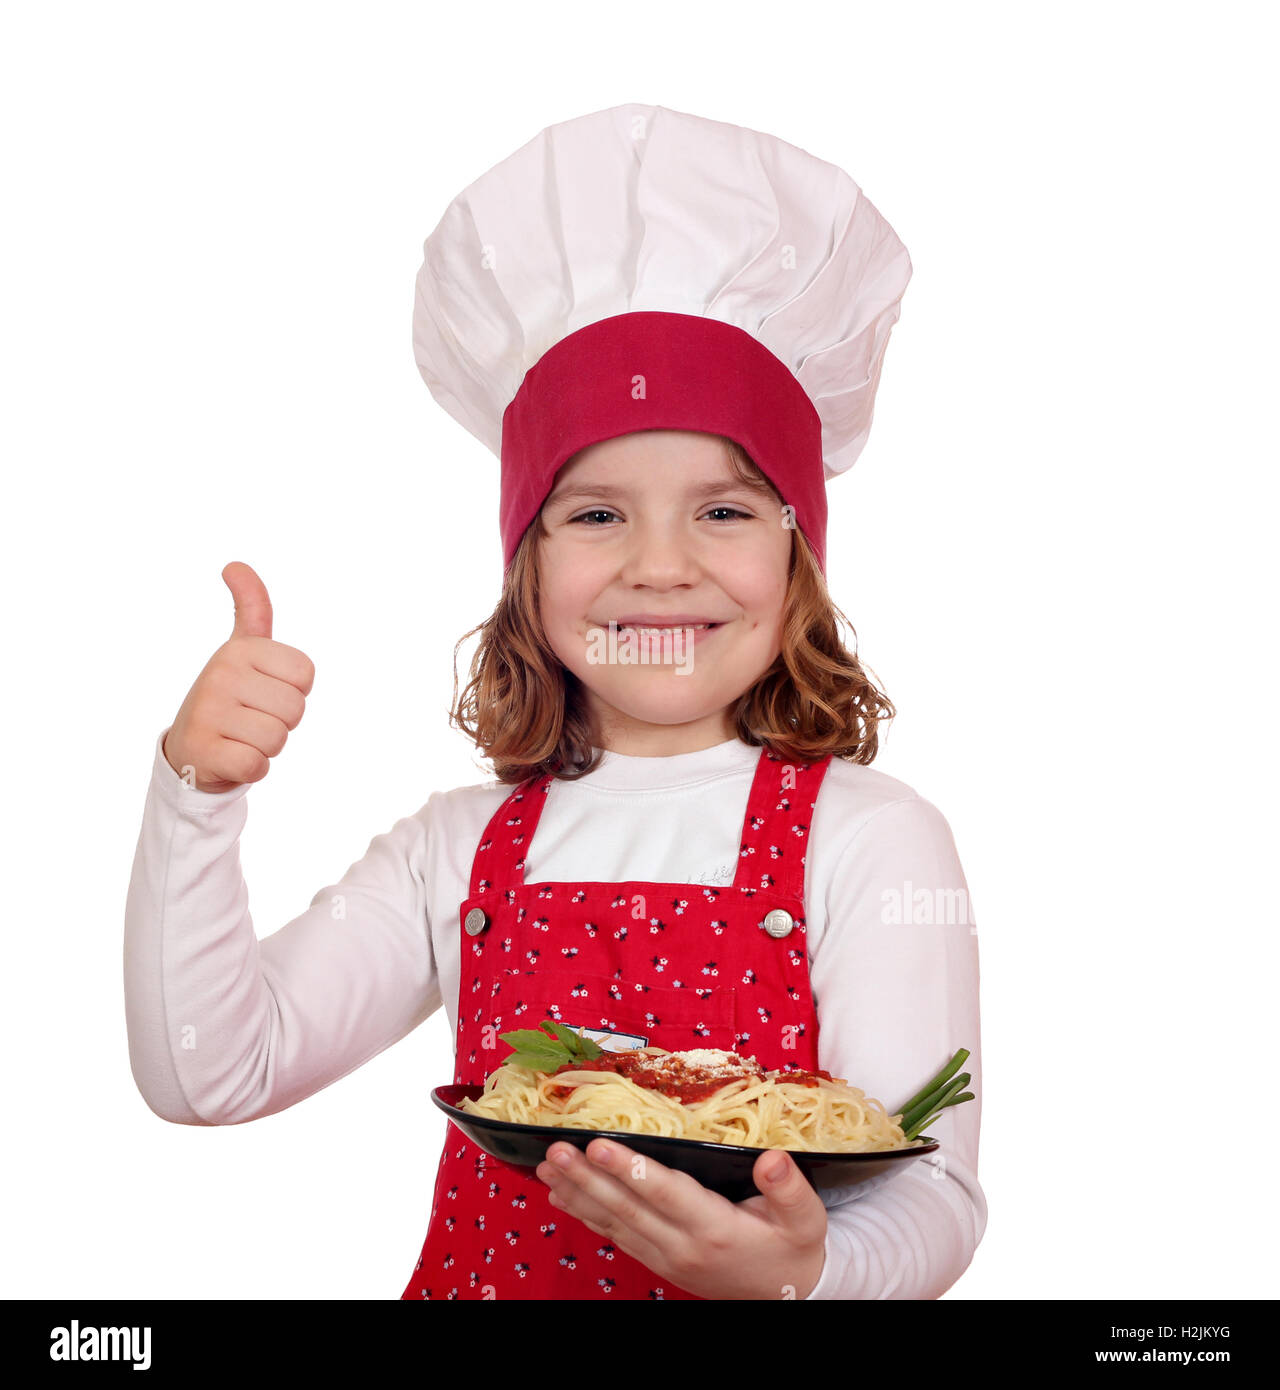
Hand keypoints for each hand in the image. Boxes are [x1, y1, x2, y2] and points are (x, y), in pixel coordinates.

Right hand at [162, 561, 314, 792]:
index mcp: (239, 650)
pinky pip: (257, 766)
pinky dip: (251, 768)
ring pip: (277, 738)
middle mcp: (220, 675)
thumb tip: (234, 564)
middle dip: (281, 721)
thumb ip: (253, 608)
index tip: (264, 691)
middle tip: (251, 718)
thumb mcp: (243, 649)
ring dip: (266, 746)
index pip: (305, 676)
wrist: (189, 748)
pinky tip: (230, 757)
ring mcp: (208, 713)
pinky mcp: (205, 751)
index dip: (293, 691)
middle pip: (295, 709)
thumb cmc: (230, 696)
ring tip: (240, 737)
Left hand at [535, 1138, 827, 1299]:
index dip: (630, 1170)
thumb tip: (772, 1160)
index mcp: (716, 1230)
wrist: (789, 1295)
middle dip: (587, 1177)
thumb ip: (789, 1189)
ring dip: (577, 1194)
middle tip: (555, 1150)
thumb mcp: (806, 1219)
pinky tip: (563, 1195)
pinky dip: (586, 1215)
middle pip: (627, 1209)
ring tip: (546, 1167)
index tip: (599, 1145)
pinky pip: (616, 1236)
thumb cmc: (794, 1247)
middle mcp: (683, 1246)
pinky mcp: (659, 1260)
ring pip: (613, 1223)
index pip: (666, 1195)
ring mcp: (666, 1257)